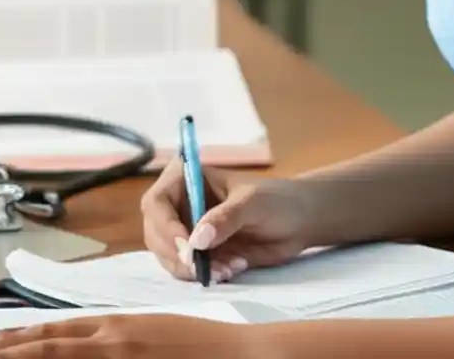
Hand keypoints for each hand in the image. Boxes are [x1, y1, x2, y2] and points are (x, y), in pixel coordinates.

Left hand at [0, 313, 264, 358]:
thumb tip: (87, 346)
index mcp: (119, 326)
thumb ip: (118, 341)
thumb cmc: (204, 348)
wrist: (245, 353)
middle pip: (46, 346)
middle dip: (1, 352)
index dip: (18, 339)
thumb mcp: (155, 334)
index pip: (56, 332)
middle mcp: (114, 340)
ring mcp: (122, 357)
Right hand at [141, 158, 314, 282]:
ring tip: (230, 268)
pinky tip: (233, 269)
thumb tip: (196, 241)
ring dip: (194, 269)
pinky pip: (187, 270)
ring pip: (169, 257)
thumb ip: (226, 218)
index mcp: (185, 177)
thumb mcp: (254, 203)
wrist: (298, 222)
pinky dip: (205, 275)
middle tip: (204, 268)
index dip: (165, 227)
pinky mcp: (198, 253)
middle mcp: (179, 204)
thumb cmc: (277, 200)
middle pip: (155, 234)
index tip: (188, 248)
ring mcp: (186, 230)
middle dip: (178, 255)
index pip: (156, 202)